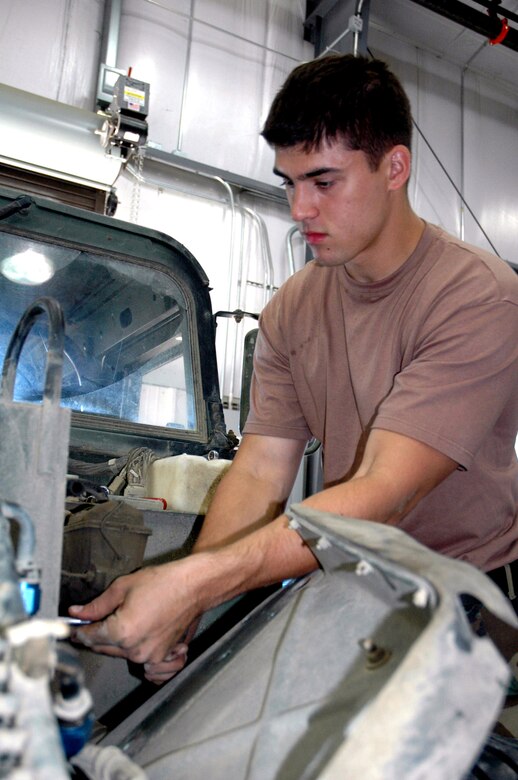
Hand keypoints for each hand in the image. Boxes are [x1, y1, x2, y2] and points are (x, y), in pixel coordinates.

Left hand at [68, 559, 201, 671]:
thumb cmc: (164, 583)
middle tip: (88, 624)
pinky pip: (140, 662)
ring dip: (112, 643)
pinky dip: (134, 654)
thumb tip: (78, 613)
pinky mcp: (162, 657)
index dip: (78, 631)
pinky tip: (132, 642)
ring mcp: (149, 657)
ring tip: (114, 626)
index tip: (72, 627)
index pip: (90, 636)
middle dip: (93, 636)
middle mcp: (134, 649)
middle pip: (103, 648)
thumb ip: (98, 605)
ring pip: (119, 654)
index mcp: (122, 631)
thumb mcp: (124, 587)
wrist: (194, 587)